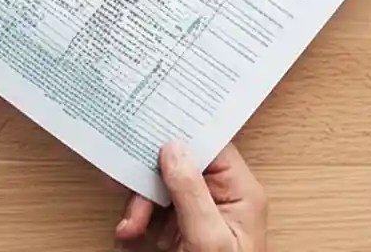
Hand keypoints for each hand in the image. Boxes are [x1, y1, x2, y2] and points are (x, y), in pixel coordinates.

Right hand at [115, 143, 268, 250]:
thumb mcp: (208, 238)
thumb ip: (191, 192)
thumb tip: (174, 149)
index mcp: (241, 191)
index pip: (212, 146)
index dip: (182, 136)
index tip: (152, 131)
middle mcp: (223, 196)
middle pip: (181, 164)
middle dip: (150, 178)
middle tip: (129, 188)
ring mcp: (202, 212)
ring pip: (163, 186)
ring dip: (140, 202)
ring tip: (131, 225)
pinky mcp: (184, 227)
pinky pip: (156, 208)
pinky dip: (139, 218)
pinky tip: (130, 231)